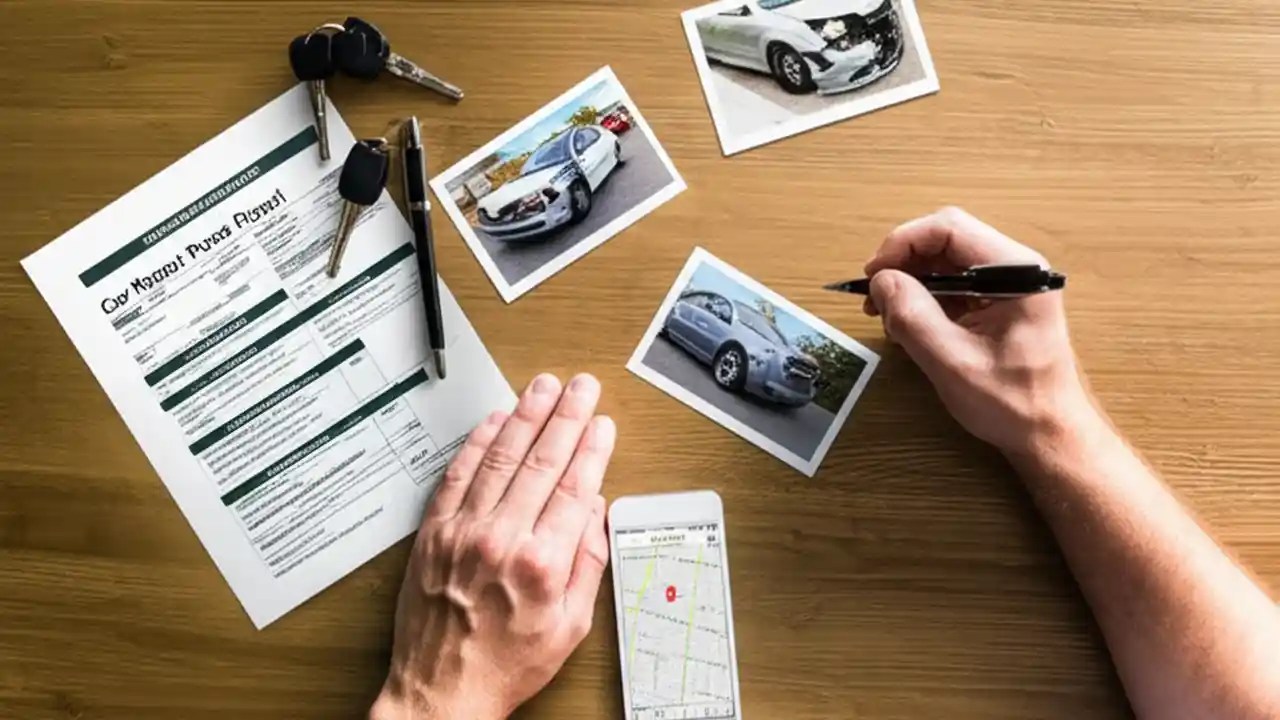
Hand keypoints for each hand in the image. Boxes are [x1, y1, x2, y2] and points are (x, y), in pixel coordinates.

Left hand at [369, 373, 615, 719]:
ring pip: (501, 458)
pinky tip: (495, 420)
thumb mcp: (571, 627)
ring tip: (543, 387)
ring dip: (525, 416)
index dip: (592, 449)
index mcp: (542, 565)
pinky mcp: (433, 534)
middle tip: (582, 388)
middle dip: (566, 417)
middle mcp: (502, 540)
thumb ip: (588, 564)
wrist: (442, 692)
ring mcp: (463, 533)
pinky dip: (478, 443)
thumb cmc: (506, 666)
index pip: (575, 487)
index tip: (602, 425)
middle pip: (542, 462)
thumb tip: (594, 513)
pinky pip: (458, 475)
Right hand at [864, 207, 1100, 455]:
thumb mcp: (953, 362)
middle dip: (904, 261)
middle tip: (874, 296)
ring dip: (911, 280)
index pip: (949, 228)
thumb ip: (914, 317)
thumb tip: (881, 281)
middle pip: (946, 239)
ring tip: (886, 313)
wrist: (1050, 435)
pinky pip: (954, 282)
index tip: (873, 275)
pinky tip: (908, 323)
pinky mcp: (999, 301)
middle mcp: (1016, 267)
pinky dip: (925, 296)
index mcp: (1017, 272)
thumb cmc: (1012, 404)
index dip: (903, 243)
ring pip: (946, 259)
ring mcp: (1008, 283)